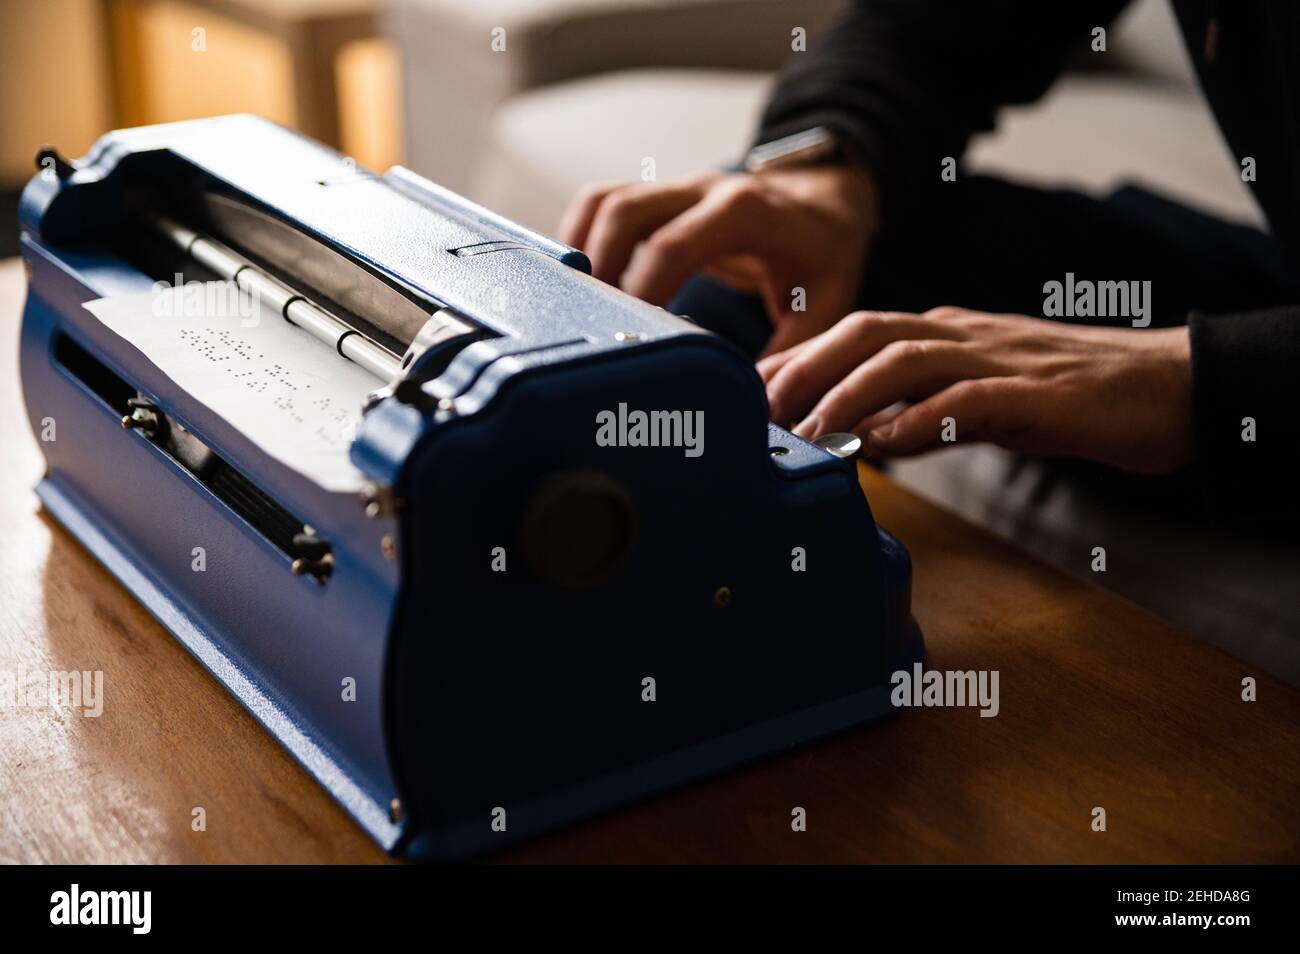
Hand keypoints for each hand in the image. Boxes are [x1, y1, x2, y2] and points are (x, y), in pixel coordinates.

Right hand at [558, 164, 878, 354]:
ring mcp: (677, 189)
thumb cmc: (822, 254)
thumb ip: (790, 355)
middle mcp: (704, 191)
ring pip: (605, 202)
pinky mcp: (659, 197)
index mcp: (746, 213)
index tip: (631, 335)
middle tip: (598, 327)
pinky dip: (581, 237)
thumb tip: (753, 409)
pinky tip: (582, 284)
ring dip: (584, 252)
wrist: (825, 202)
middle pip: (625, 211)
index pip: (675, 245)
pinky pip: (602, 203)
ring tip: (582, 308)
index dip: (643, 288)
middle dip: (601, 269)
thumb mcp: (823, 305)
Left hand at [758, 307, 1194, 473]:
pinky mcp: (1036, 393)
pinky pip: (970, 400)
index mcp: (944, 333)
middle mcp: (962, 335)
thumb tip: (865, 438)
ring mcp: (999, 359)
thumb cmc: (1066, 396)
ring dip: (849, 394)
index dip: (796, 358)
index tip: (748, 392)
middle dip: (805, 367)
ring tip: (808, 435)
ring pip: (907, 358)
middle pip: (867, 332)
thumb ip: (922, 412)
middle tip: (759, 412)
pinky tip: (888, 446)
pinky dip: (922, 420)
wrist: (1167, 386)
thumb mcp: (979, 401)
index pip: (854, 333)